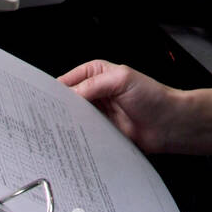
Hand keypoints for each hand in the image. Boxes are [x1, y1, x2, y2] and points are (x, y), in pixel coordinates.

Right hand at [58, 60, 211, 156]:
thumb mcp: (121, 80)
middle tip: (47, 116)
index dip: (56, 89)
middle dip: (59, 107)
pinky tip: (73, 140)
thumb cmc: (152, 96)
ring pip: (75, 117)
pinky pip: (85, 133)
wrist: (168, 124)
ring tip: (57, 129)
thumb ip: (94, 85)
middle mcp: (96, 91)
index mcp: (97, 72)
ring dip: (68, 123)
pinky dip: (78, 136)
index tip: (43, 99)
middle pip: (69, 99)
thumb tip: (70, 94)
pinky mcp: (102, 130)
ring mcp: (98, 112)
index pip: (69, 79)